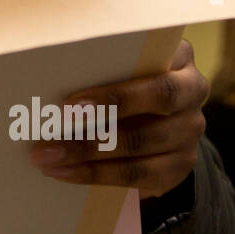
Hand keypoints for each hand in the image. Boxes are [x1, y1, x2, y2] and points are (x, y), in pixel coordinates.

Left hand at [30, 38, 209, 198]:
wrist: (153, 118)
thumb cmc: (123, 79)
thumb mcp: (118, 64)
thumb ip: (96, 65)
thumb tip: (42, 76)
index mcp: (177, 57)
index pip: (152, 68)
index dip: (113, 93)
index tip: (68, 104)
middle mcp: (192, 91)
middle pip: (152, 109)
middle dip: (97, 126)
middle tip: (51, 135)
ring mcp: (189, 131)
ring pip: (142, 146)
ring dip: (89, 155)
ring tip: (48, 158)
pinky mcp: (180, 165)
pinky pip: (140, 175)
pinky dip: (97, 176)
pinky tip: (65, 173)